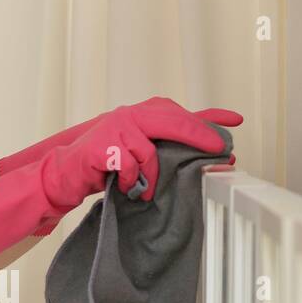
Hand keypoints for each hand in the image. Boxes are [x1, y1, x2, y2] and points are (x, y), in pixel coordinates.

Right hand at [37, 100, 232, 209]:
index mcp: (142, 114)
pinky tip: (125, 188)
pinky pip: (130, 166)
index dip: (209, 117)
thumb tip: (207, 153)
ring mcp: (117, 127)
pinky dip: (130, 182)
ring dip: (151, 176)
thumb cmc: (105, 164)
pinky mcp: (104, 145)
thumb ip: (166, 147)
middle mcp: (131, 114)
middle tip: (220, 151)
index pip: (182, 113)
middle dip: (199, 136)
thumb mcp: (139, 152)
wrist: (65, 173)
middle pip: (174, 120)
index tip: (236, 120)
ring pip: (150, 150)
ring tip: (143, 189)